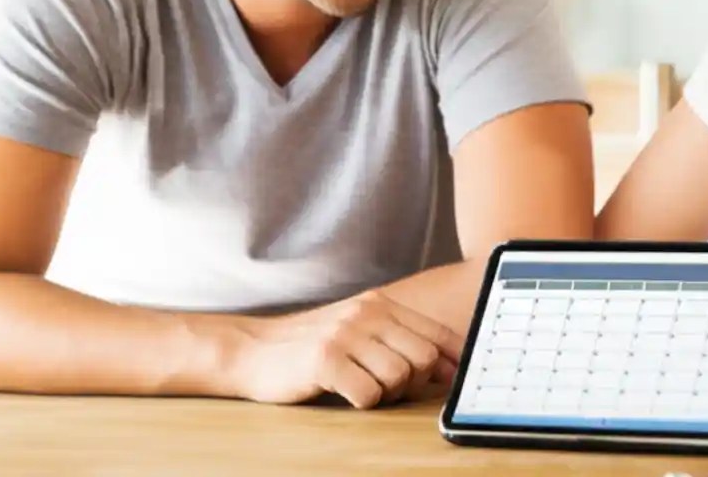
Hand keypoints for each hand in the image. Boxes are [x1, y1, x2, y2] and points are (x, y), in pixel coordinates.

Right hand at [226, 289, 464, 408]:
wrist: (251, 349)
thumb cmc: (311, 348)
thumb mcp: (359, 332)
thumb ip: (400, 342)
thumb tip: (449, 368)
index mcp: (381, 305)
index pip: (437, 333)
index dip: (454, 361)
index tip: (456, 381)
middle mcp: (367, 313)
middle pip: (424, 358)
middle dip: (413, 383)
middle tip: (388, 388)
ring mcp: (345, 334)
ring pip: (399, 376)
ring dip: (386, 394)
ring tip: (362, 388)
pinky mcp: (324, 359)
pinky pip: (368, 394)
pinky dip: (362, 402)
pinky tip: (344, 393)